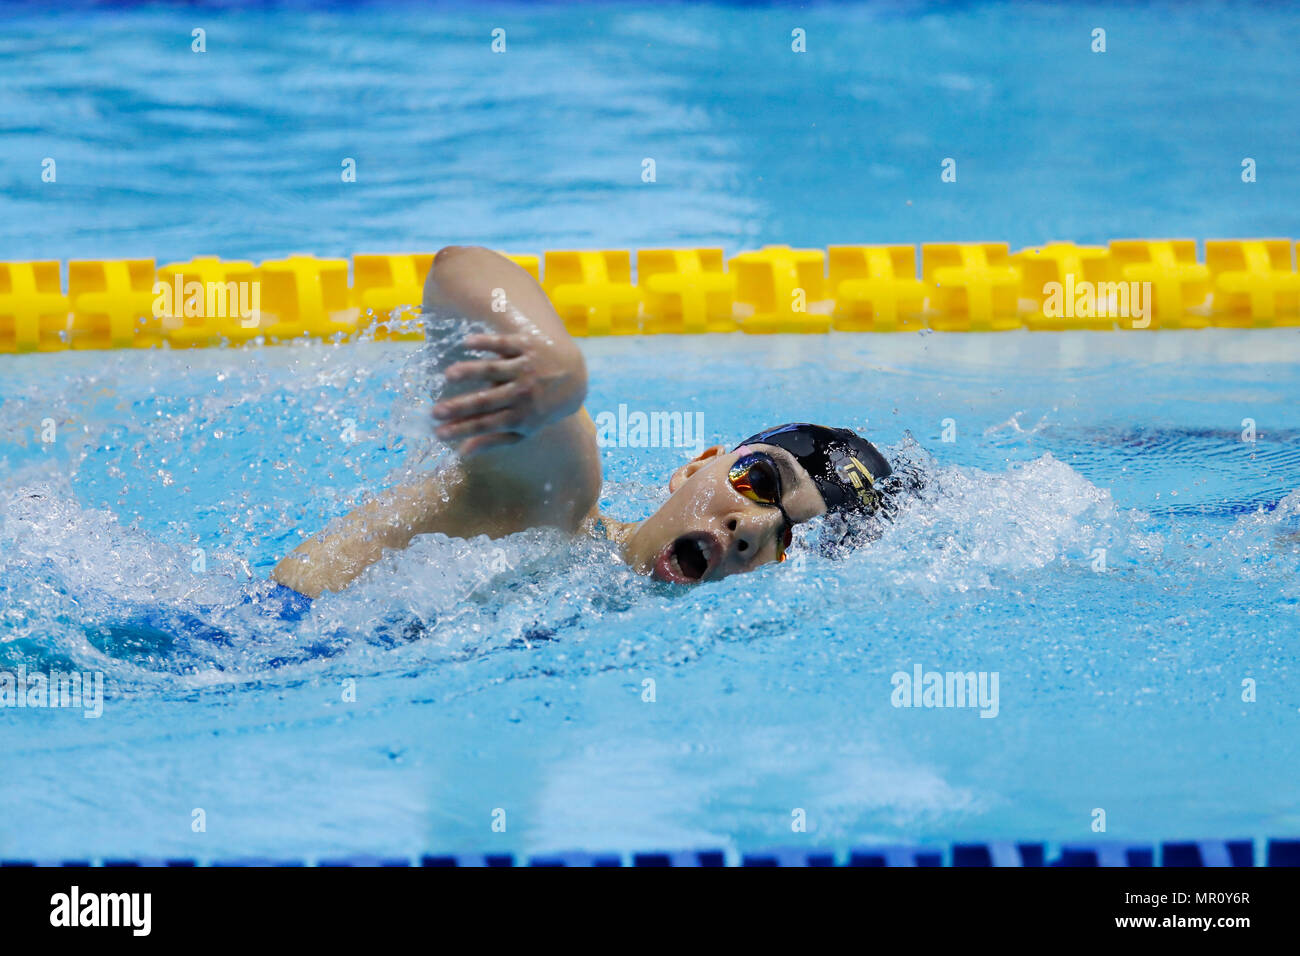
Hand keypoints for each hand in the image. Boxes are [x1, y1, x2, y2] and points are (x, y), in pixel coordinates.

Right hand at [431, 331, 585, 455]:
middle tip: (434, 411)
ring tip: (448, 375)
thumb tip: (462, 452)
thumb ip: (493, 440)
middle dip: (460, 407)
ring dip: (471, 372)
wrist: (573, 378)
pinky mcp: (527, 345)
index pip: (485, 424)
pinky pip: (504, 344)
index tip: (438, 432)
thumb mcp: (523, 429)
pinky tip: (466, 343)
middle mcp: (523, 392)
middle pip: (487, 400)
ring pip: (494, 370)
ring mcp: (526, 368)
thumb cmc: (540, 407)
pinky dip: (486, 343)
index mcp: (520, 416)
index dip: (462, 429)